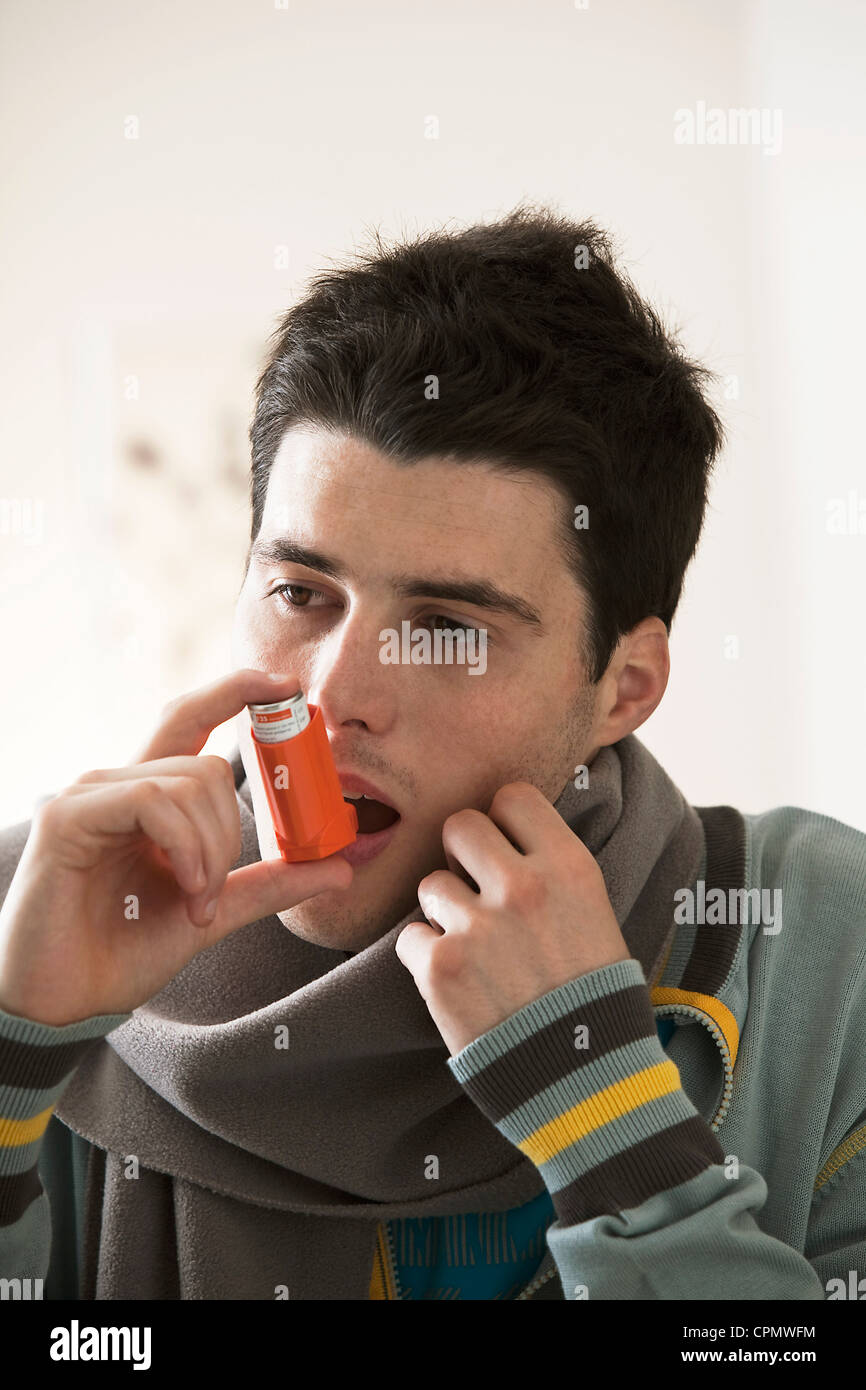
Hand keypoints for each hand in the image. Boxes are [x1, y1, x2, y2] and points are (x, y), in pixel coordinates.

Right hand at [0, 669, 352, 1025]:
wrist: (64, 1002)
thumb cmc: (122, 952)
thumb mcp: (213, 910)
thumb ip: (269, 884)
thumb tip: (340, 867)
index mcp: (147, 797)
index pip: (192, 719)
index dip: (236, 691)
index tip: (285, 685)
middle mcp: (117, 783)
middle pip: (209, 767)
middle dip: (233, 833)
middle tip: (214, 893)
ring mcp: (89, 794)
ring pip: (189, 781)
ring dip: (211, 850)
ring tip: (195, 903)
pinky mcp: (68, 815)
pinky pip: (153, 799)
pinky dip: (185, 845)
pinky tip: (184, 888)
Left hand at [395, 781, 630, 1055]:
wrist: (586, 1083)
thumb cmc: (595, 1000)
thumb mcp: (596, 916)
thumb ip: (553, 872)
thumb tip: (511, 835)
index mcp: (568, 867)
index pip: (513, 796)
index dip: (504, 823)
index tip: (506, 850)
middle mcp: (522, 887)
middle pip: (459, 825)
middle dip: (462, 858)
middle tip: (476, 894)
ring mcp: (478, 926)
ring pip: (430, 885)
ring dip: (444, 914)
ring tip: (476, 952)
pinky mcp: (441, 967)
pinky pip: (411, 937)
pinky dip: (426, 960)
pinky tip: (459, 984)